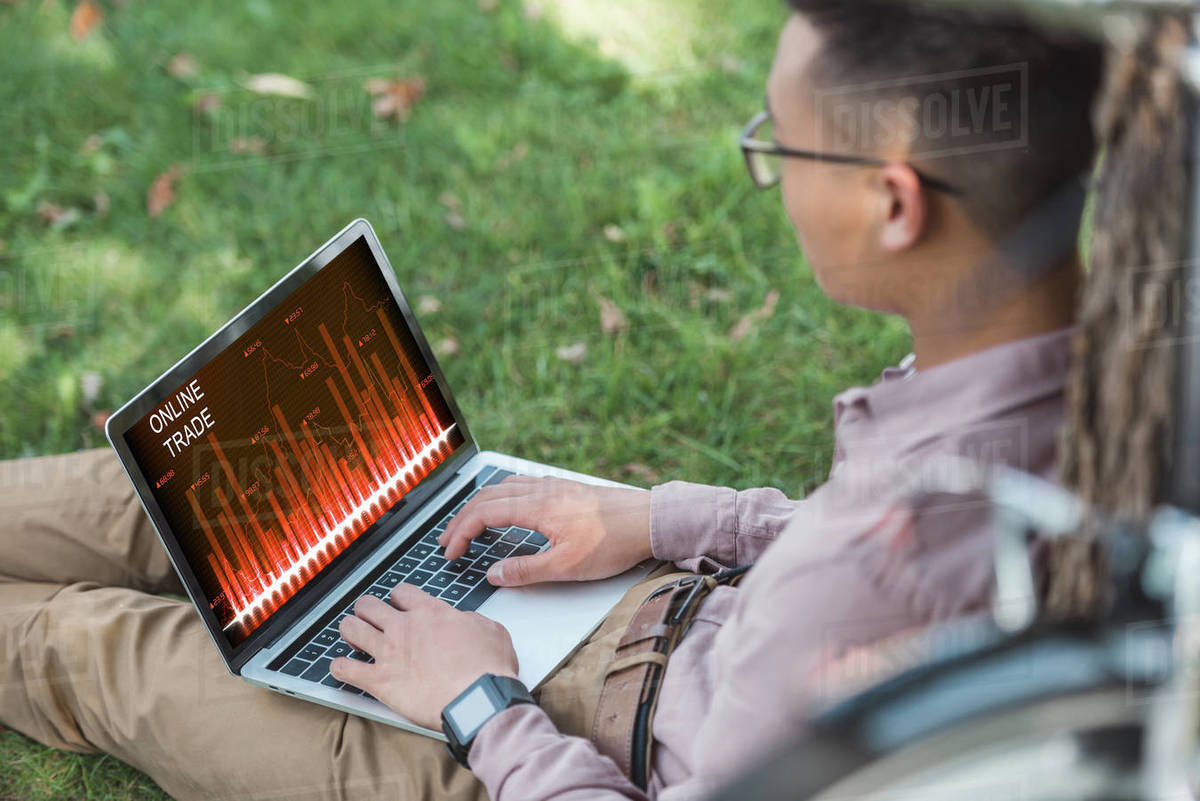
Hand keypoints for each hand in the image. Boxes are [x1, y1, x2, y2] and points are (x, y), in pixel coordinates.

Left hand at [330, 584, 518, 728]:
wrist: (477, 699)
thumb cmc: (487, 669)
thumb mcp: (491, 630)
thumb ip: (472, 620)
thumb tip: (463, 620)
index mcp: (431, 613)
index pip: (402, 593)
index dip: (398, 597)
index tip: (398, 604)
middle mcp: (404, 628)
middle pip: (369, 606)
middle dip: (367, 610)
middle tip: (369, 617)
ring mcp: (389, 653)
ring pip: (352, 629)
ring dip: (349, 630)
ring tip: (351, 635)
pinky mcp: (380, 681)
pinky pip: (346, 670)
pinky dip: (340, 667)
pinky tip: (339, 667)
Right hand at [438, 475, 652, 586]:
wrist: (650, 520)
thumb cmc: (615, 542)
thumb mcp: (568, 567)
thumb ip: (527, 570)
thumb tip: (494, 574)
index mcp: (537, 507)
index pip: (483, 514)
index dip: (461, 533)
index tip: (451, 553)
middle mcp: (541, 490)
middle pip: (486, 497)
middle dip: (462, 519)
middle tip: (448, 541)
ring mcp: (553, 486)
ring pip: (502, 488)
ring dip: (479, 505)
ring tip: (469, 525)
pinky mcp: (565, 488)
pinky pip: (520, 485)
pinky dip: (500, 497)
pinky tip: (506, 509)